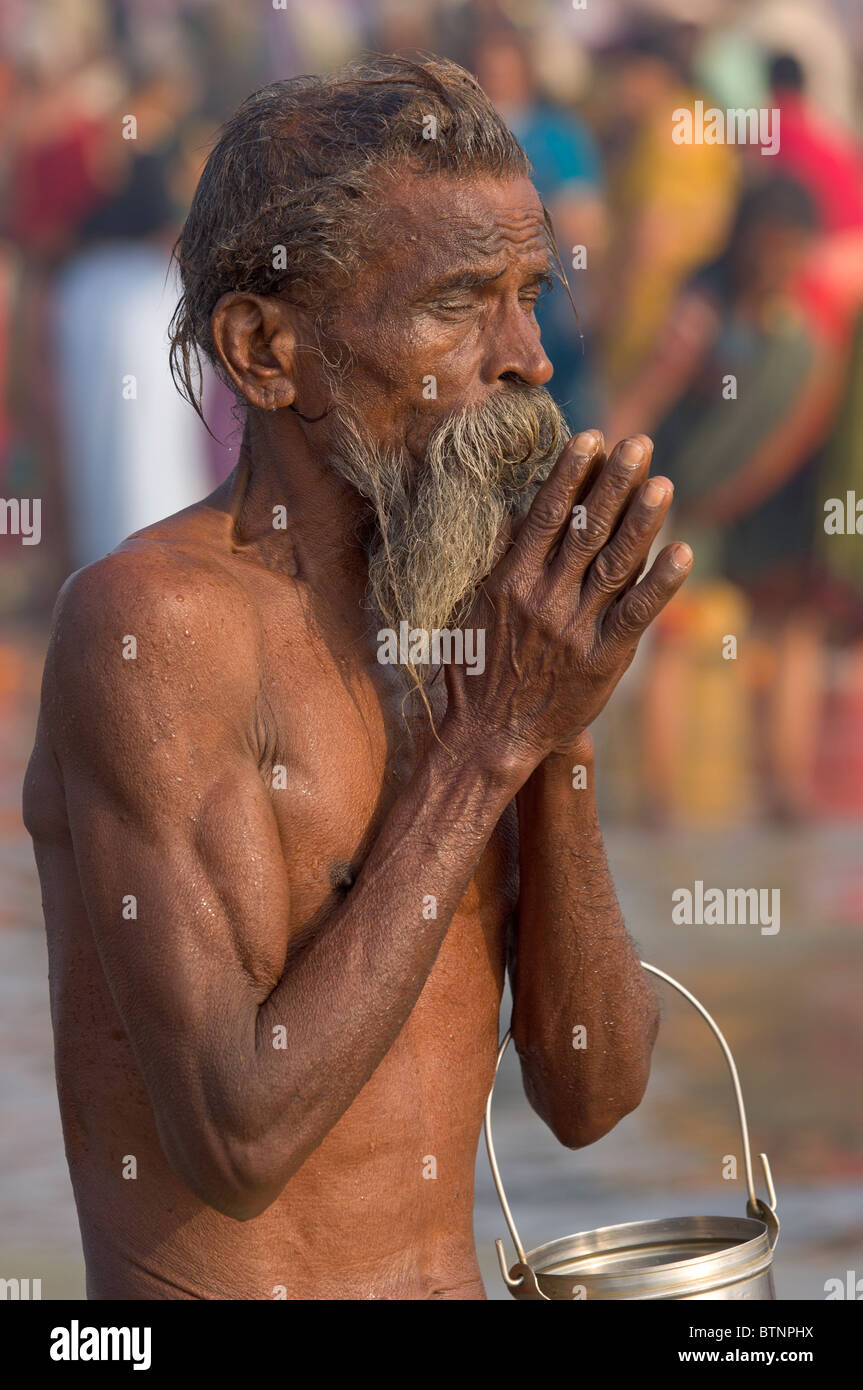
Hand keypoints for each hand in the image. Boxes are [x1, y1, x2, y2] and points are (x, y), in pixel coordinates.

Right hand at [442, 430, 691, 774]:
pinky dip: (661, 583)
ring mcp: (574, 628)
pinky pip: (636, 614)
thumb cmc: (474, 671)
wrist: (486, 736)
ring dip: (641, 520)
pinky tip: (682, 552)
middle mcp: (544, 598)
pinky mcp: (601, 659)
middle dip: (614, 482)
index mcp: (509, 580)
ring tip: (663, 482)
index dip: (571, 474)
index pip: (545, 514)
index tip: (592, 437)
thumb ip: (495, 564)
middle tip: (638, 442)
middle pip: (586, 529)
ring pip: (614, 564)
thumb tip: (513, 515)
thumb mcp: (470, 608)